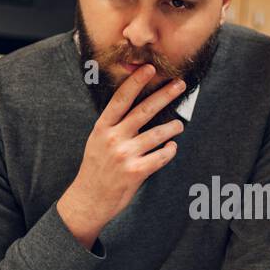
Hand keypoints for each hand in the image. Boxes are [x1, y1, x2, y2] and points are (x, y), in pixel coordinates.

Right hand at [56, 64, 187, 248]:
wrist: (89, 200)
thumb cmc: (96, 169)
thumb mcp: (97, 141)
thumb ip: (114, 125)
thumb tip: (139, 108)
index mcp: (102, 128)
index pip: (120, 99)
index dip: (136, 82)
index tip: (149, 69)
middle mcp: (113, 138)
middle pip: (143, 111)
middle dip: (164, 95)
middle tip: (179, 85)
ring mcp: (125, 155)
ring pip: (157, 134)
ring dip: (173, 127)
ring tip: (180, 124)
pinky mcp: (136, 172)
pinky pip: (160, 156)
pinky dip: (169, 150)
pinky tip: (172, 147)